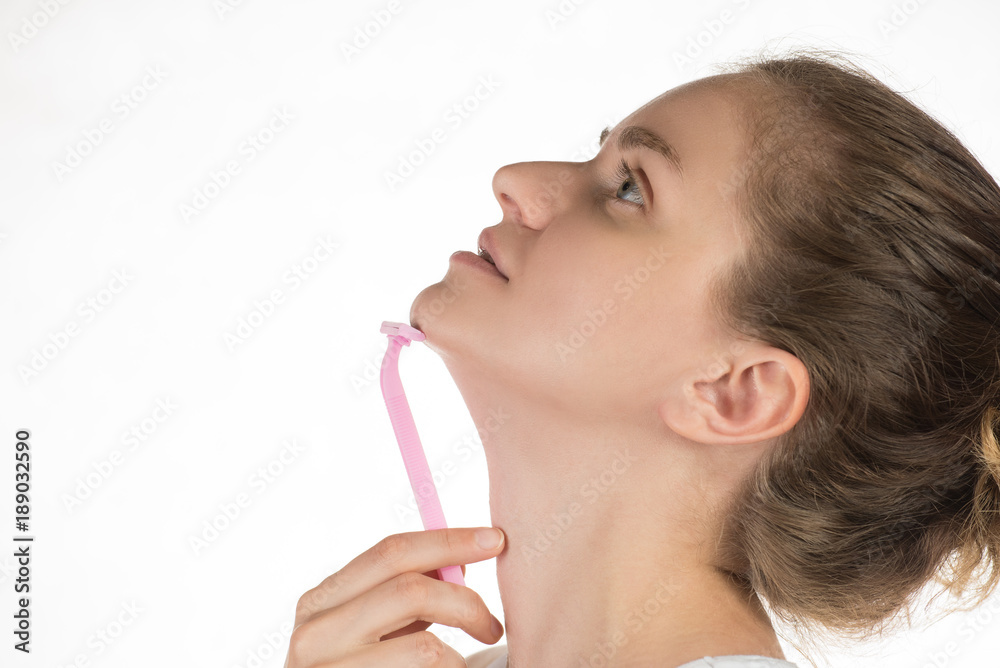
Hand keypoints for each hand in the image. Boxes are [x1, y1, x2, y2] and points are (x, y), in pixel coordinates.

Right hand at [285, 527, 505, 666]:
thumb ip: (401, 595)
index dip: (449, 541)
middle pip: (410, 590)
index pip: (392, 552)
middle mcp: (315, 632)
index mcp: (322, 600)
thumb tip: (460, 562)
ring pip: (424, 648)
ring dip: (457, 657)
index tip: (494, 540)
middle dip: (465, 601)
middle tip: (492, 626)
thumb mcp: (367, 629)